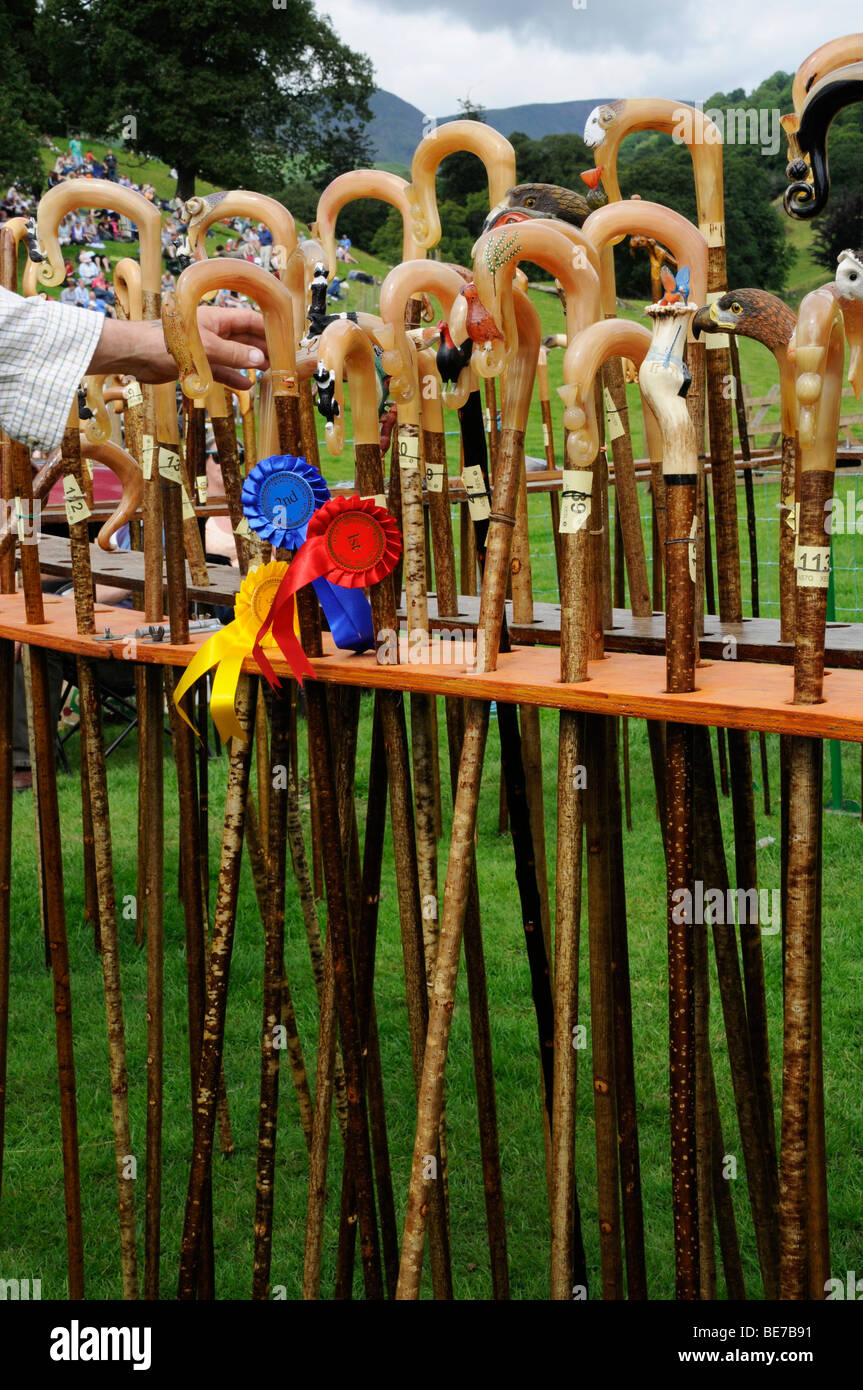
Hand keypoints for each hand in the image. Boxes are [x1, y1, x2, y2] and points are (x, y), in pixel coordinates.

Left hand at [87, 306, 268, 390]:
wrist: (135, 354)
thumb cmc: (166, 342)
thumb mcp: (205, 349)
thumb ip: (234, 355)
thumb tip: (261, 361)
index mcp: (217, 318)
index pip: (250, 320)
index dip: (269, 328)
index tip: (287, 339)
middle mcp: (214, 331)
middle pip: (245, 339)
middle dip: (263, 349)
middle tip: (283, 361)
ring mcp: (206, 348)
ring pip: (234, 356)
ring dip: (250, 365)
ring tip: (269, 374)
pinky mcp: (197, 364)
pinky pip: (221, 371)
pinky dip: (233, 378)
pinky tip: (246, 386)